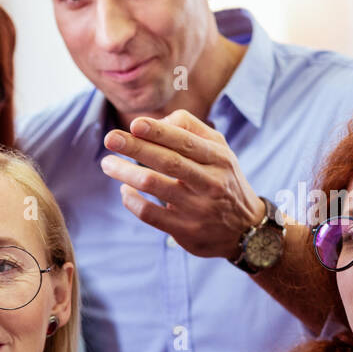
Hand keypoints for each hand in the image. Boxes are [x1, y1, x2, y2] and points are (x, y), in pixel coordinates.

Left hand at [99, 109, 265, 258]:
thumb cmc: (223, 180)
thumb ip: (192, 130)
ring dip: (125, 173)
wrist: (245, 229)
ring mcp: (197, 208)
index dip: (158, 132)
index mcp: (218, 158)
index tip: (134, 124)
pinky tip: (124, 191)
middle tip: (110, 139)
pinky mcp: (184, 229)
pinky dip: (131, 200)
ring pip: (154, 185)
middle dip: (135, 148)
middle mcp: (210, 182)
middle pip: (167, 161)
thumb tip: (158, 121)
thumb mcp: (219, 151)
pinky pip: (150, 213)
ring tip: (107, 164)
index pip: (185, 141)